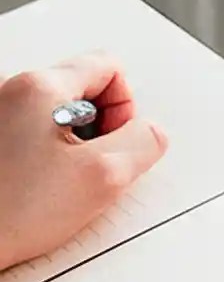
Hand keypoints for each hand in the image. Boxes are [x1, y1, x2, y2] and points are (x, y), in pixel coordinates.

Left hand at [0, 52, 166, 269]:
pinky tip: (33, 189)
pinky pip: (31, 138)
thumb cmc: (7, 213)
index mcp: (39, 88)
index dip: (125, 109)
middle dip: (96, 132)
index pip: (109, 68)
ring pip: (56, 118)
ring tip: (53, 183)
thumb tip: (151, 133)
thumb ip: (143, 143)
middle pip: (82, 92)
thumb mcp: (102, 177)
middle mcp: (9, 91)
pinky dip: (41, 160)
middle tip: (82, 168)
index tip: (113, 143)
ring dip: (68, 148)